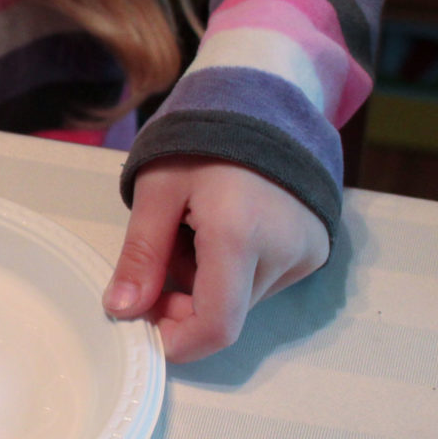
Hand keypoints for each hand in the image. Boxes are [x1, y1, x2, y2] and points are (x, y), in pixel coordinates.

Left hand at [103, 157, 329, 362]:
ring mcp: (307, 252)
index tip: (147, 326)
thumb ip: (140, 255)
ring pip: (242, 300)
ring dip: (208, 282)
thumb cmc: (204, 136)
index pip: (216, 326)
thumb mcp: (156, 191)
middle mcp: (284, 251)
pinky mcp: (316, 249)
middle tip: (164, 252)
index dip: (179, 341)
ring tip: (198, 228)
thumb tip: (121, 309)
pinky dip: (235, 269)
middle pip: (225, 313)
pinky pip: (265, 282)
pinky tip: (227, 227)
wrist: (265, 98)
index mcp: (240, 235)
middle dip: (184, 299)